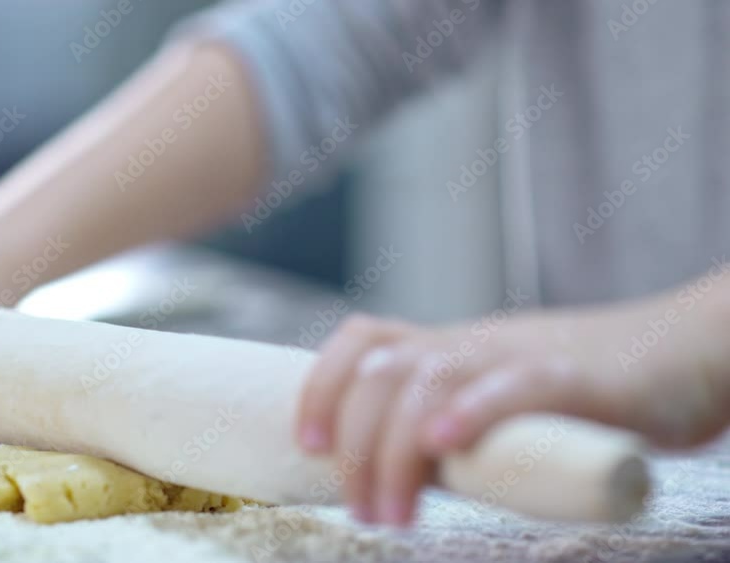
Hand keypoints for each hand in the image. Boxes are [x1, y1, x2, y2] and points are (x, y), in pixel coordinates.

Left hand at [295, 305, 729, 526]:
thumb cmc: (585, 393)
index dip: (321, 384)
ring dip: (396, 451)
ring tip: (392, 513)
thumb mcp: (495, 403)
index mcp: (449, 350)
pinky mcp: (575, 380)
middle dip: (355, 446)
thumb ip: (446, 430)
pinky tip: (446, 446)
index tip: (308, 443)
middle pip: (383, 373)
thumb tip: (391, 475)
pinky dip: (472, 412)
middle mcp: (473, 345)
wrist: (683, 353)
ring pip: (430, 380)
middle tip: (363, 509)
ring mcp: (519, 356)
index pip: (363, 342)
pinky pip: (513, 386)